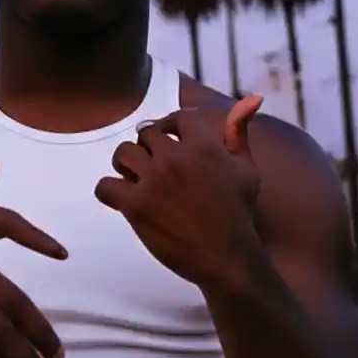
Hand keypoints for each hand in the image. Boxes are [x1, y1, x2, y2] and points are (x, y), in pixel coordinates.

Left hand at [94, 95, 264, 288]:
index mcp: (203, 145)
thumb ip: (239, 132)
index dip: (171, 128)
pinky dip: (109, 192)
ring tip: (136, 180)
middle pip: (145, 134)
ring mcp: (154, 181)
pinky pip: (105, 186)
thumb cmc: (238, 214)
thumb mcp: (246, 168)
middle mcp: (176, 158)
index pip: (176, 119)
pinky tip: (123, 200)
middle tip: (154, 167)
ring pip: (123, 154)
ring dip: (127, 165)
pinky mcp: (136, 206)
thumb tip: (252, 98)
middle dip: (148, 148)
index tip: (172, 143)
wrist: (227, 258)